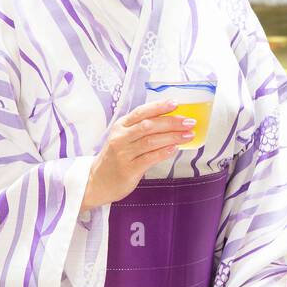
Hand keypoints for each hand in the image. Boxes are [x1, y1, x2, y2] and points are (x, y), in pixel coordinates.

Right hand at [81, 99, 196, 209]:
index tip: (176, 103)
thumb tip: (171, 121)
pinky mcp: (128, 169)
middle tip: (189, 122)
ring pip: (151, 141)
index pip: (141, 112)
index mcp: (121, 126)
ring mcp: (123, 154)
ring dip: (172, 136)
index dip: (159, 106)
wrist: (96, 182)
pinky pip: (149, 158)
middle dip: (171, 122)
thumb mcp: (124, 138)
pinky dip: (164, 152)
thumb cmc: (115, 158)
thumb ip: (142, 129)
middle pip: (148, 125)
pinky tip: (175, 148)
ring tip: (188, 135)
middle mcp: (120, 138)